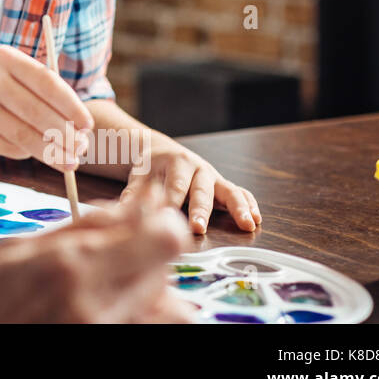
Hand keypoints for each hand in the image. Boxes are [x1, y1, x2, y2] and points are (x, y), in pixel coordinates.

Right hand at [0, 45, 92, 170]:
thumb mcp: (9, 72)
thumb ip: (41, 91)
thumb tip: (79, 127)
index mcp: (6, 59)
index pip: (47, 83)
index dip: (71, 106)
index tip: (87, 125)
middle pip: (36, 113)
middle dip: (65, 135)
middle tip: (82, 149)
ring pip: (23, 135)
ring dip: (51, 153)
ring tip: (70, 163)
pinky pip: (7, 147)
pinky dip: (26, 153)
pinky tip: (34, 153)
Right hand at [0, 182, 192, 322]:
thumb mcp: (19, 251)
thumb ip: (79, 230)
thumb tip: (130, 209)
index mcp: (69, 269)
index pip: (162, 239)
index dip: (158, 224)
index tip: (147, 220)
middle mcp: (92, 308)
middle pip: (165, 273)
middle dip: (149, 257)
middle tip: (118, 256)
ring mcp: (100, 335)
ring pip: (170, 310)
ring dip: (153, 294)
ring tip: (117, 288)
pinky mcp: (102, 349)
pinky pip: (149, 328)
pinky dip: (142, 314)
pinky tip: (110, 308)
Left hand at [120, 134, 261, 233]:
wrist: (161, 151)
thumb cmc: (150, 167)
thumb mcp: (139, 174)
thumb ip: (133, 193)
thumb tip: (122, 211)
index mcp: (176, 163)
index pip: (174, 187)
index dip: (171, 203)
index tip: (167, 220)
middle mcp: (198, 168)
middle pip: (200, 191)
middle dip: (200, 210)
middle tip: (198, 228)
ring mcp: (213, 177)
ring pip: (228, 191)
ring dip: (237, 208)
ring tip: (248, 224)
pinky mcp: (222, 185)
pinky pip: (239, 193)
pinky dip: (249, 204)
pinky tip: (257, 219)